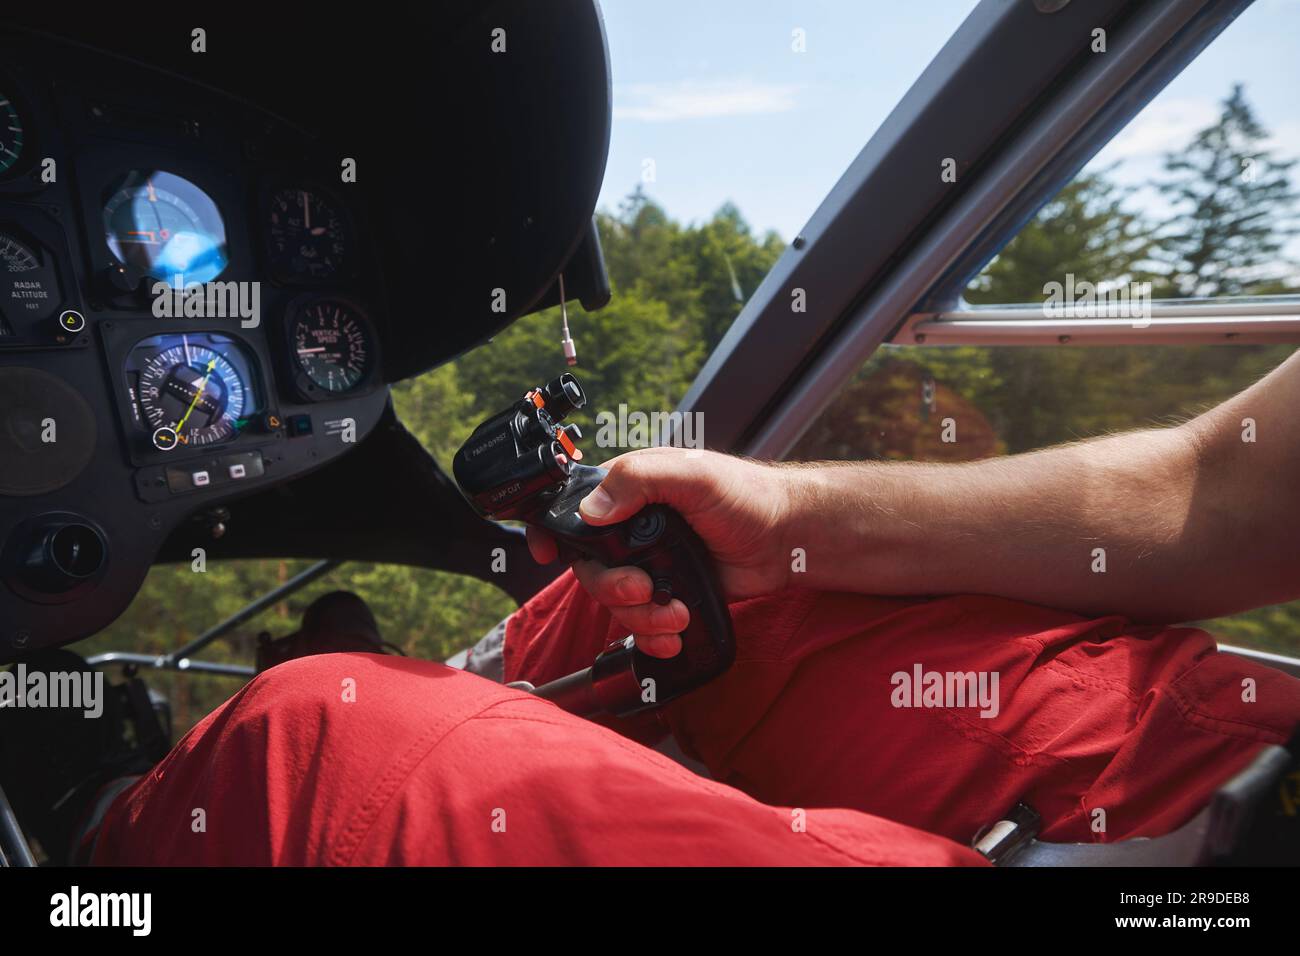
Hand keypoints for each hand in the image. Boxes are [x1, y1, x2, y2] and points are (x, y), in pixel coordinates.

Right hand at [527, 447, 792, 658]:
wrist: (786, 538)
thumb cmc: (746, 496)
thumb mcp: (691, 475)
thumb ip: (639, 481)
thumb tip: (593, 509)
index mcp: (630, 492)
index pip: (574, 510)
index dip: (553, 532)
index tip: (546, 554)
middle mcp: (633, 529)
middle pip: (591, 569)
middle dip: (613, 590)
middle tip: (644, 590)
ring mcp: (650, 563)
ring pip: (616, 603)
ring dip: (640, 618)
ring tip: (675, 615)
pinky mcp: (670, 594)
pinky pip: (642, 625)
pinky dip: (653, 638)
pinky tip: (673, 637)